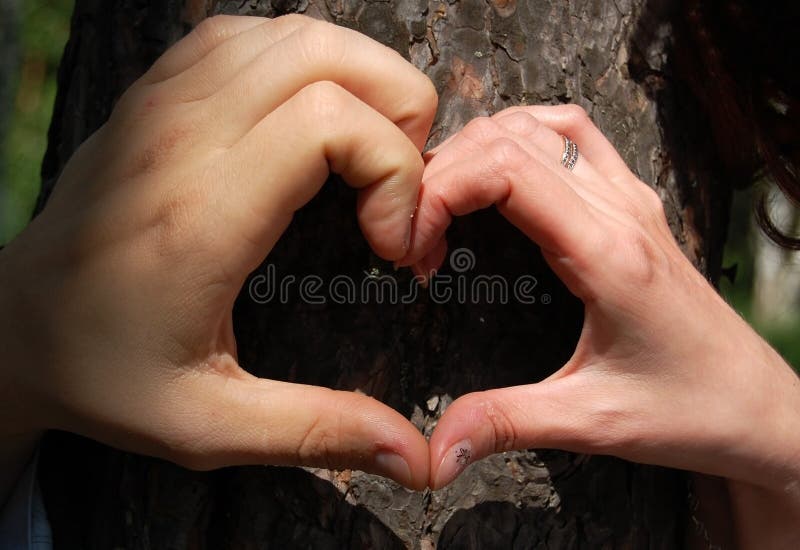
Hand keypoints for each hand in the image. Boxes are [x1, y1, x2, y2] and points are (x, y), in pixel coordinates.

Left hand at [0, 15, 437, 489]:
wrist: (10, 331)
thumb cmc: (106, 377)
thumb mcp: (210, 428)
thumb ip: (319, 433)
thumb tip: (418, 459)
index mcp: (200, 216)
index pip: (329, 122)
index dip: (395, 171)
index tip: (394, 243)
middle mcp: (179, 139)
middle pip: (325, 55)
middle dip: (396, 112)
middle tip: (397, 188)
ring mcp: (160, 103)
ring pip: (293, 33)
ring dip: (357, 81)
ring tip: (365, 154)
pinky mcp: (153, 93)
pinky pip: (249, 35)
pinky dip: (304, 62)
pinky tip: (309, 119)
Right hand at [399, 105, 799, 542]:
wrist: (761, 407)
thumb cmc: (691, 410)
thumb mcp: (592, 423)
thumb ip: (506, 423)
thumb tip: (434, 450)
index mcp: (607, 253)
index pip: (504, 168)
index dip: (438, 189)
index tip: (409, 242)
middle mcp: (621, 210)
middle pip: (509, 137)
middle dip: (442, 173)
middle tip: (414, 236)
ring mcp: (632, 199)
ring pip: (540, 125)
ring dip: (478, 149)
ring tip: (443, 205)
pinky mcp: (634, 205)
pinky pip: (574, 135)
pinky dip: (523, 137)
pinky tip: (500, 175)